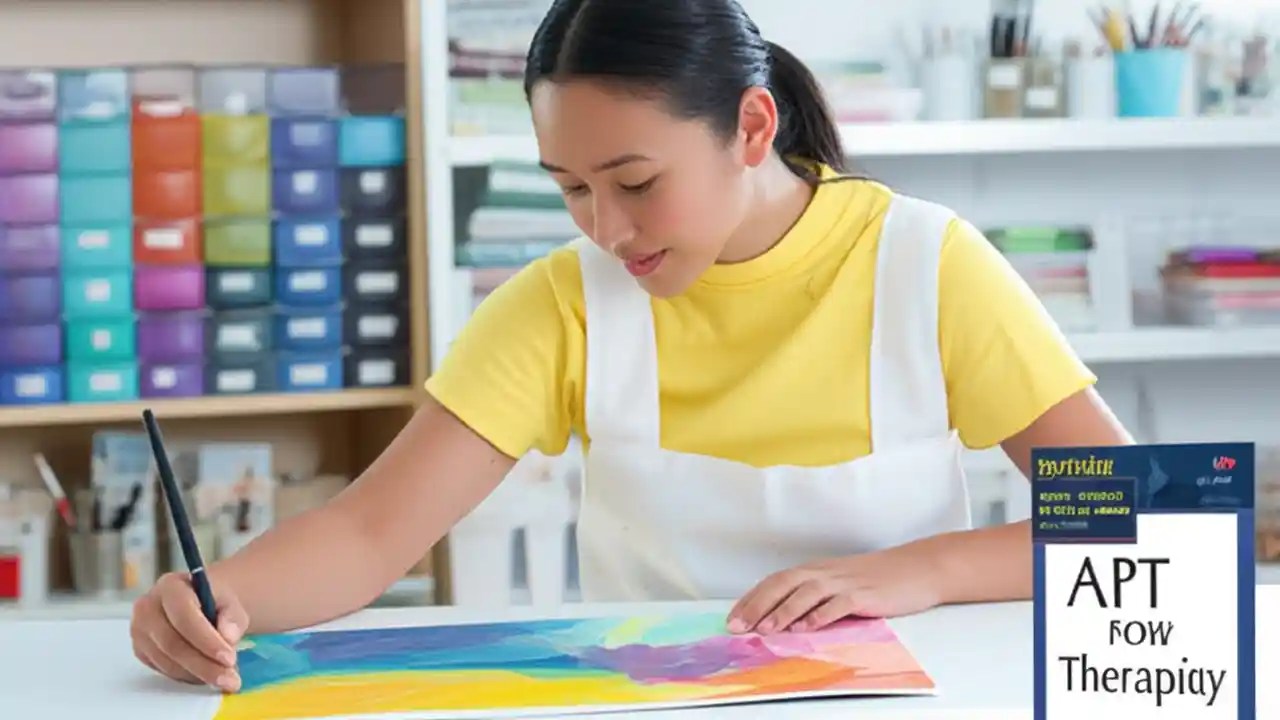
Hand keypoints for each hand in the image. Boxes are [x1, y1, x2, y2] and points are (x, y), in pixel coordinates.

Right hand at [130, 571, 248, 692]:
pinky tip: (206, 674)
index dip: (206, 640)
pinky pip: (163, 670)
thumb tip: (228, 637)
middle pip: (172, 644)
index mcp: (170, 587)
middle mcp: (147, 607)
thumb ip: (232, 616)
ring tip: (224, 678)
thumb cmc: (214, 602)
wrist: (198, 603)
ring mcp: (140, 630)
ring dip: (197, 674)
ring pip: (167, 661)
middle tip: (229, 679)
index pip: (184, 617)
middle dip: (204, 665)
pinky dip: (187, 676)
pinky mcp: (140, 650)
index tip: (229, 659)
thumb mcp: (230, 602)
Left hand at [726, 546, 943, 634]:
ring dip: (784, 610)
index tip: (732, 617)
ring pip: (807, 592)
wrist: (917, 568)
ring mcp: (845, 582)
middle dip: (757, 605)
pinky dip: (821, 615)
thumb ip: (815, 597)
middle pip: (784, 583)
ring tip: (766, 629)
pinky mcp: (865, 594)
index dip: (752, 598)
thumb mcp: (840, 584)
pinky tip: (807, 627)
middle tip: (738, 626)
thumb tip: (783, 618)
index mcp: (816, 570)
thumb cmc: (877, 579)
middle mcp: (826, 572)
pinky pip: (839, 603)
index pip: (776, 581)